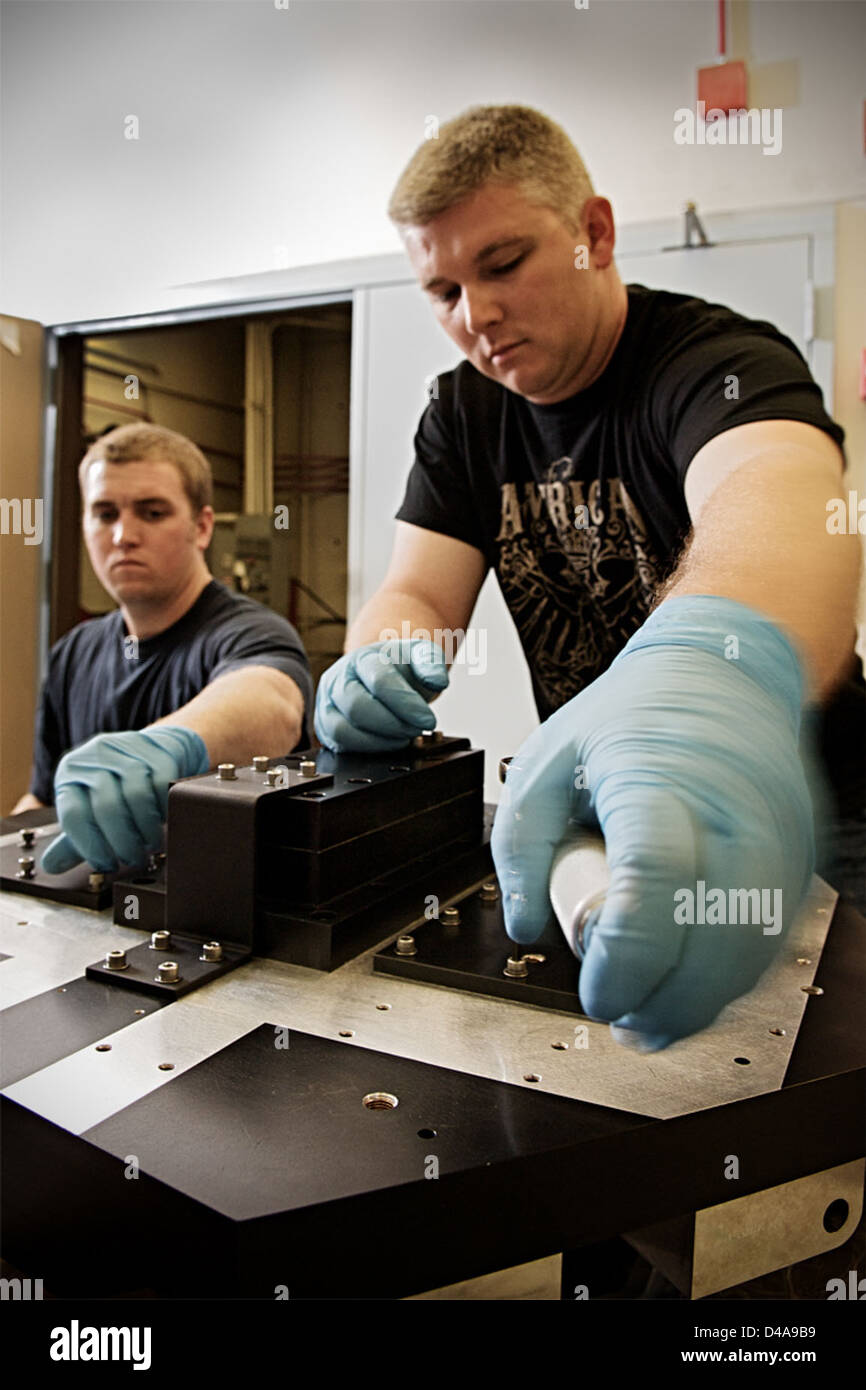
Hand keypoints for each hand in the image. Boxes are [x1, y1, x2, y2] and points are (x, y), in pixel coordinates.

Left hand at [41, 727, 209, 872]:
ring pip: (136, 796)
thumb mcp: (90, 810)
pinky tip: (162, 819)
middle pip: (107, 807)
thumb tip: (51, 865)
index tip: (107, 865)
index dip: (91, 846)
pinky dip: (163, 809)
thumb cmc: (118, 787)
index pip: (74, 815)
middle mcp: (93, 757)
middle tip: (134, 858)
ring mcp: (125, 749)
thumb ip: (74, 841)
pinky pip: (160, 784)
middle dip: (123, 842)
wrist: (152, 750)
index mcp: (69, 775)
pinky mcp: (154, 748)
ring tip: (150, 843)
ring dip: (146, 829)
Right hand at [314, 639, 448, 751]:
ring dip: (378, 740)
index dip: (406, 704)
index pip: (379, 680)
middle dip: (392, 724)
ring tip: (403, 736)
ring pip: (342, 728)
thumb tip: (439, 680)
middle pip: (356, 706)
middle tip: (416, 729)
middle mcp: (339, 679)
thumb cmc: (398, 670)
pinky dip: (367, 747)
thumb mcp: (420, 657)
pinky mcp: (325, 726)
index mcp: (362, 658)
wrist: (382, 677)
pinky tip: (388, 742)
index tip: (428, 719)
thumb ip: (432, 663)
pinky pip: (339, 743)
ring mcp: (328, 704)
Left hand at [491, 596, 815, 1049]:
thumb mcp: (548, 758)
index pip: (654, 882)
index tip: (593, 992)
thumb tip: (526, 925)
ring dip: (697, 1003)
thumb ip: (522, 844)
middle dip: (663, 1003)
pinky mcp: (797, 861)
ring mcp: (777, 839)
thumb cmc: (634, 713)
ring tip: (645, 1017)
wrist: (725, 674)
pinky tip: (685, 990)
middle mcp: (733, 812)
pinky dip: (726, 979)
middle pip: (713, 938)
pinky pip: (769, 940)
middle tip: (617, 1018)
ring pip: (750, 953)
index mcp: (659, 779)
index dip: (624, 959)